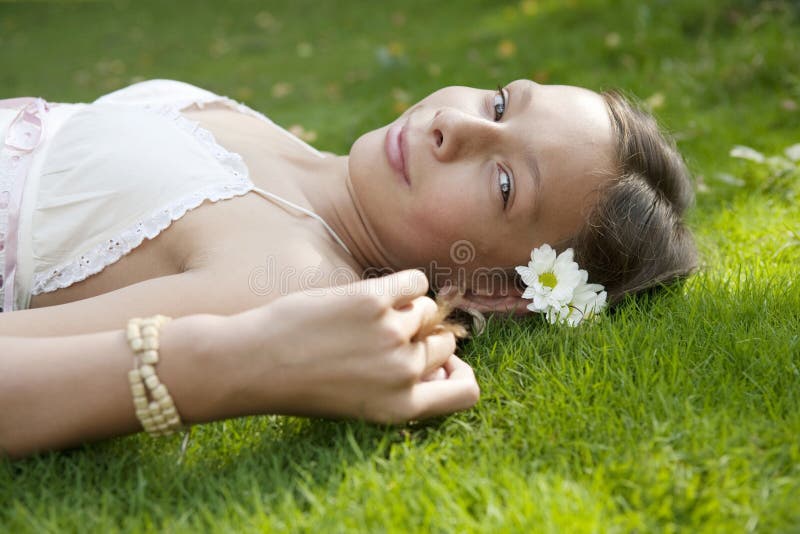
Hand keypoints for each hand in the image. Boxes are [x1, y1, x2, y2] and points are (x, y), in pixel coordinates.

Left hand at [228, 269, 479, 422]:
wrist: (253, 363)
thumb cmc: (304, 382)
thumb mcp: (362, 404)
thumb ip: (406, 387)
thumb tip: (447, 358)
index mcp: (402, 408)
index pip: (466, 392)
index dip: (460, 372)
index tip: (442, 363)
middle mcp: (402, 374)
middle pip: (445, 343)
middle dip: (424, 336)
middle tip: (387, 332)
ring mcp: (390, 335)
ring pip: (428, 310)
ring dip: (408, 309)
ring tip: (371, 315)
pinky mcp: (372, 300)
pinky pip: (415, 281)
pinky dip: (407, 283)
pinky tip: (382, 291)